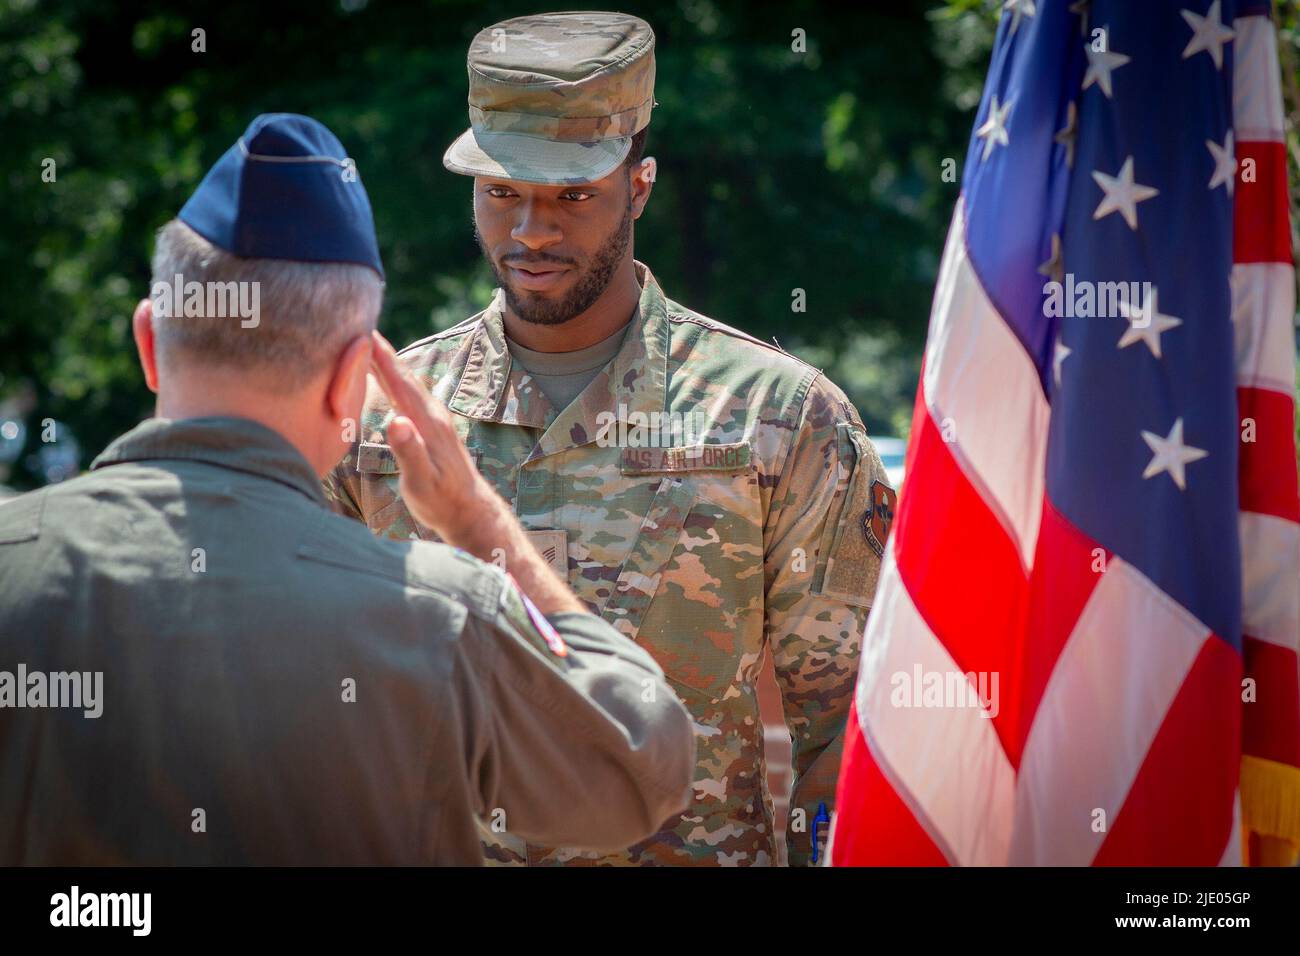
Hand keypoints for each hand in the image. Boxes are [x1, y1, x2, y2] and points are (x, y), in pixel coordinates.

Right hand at [367, 331, 492, 542]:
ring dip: (387, 362)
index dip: (382, 358)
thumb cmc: (442, 501)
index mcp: (427, 423)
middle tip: (358, 324)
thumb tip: (396, 421)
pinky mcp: (432, 428)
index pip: (400, 383)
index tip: (364, 332)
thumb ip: (409, 452)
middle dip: (381, 351)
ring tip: (367, 343)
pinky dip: (394, 380)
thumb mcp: (421, 481)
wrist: (469, 511)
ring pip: (406, 383)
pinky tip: (385, 378)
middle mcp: (433, 415)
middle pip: (403, 376)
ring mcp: (434, 420)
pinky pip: (408, 395)